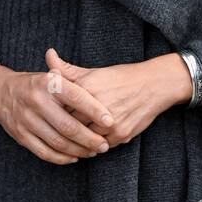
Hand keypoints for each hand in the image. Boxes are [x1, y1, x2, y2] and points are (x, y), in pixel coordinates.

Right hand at [0, 60, 115, 163]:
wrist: (0, 92)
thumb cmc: (36, 84)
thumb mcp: (51, 75)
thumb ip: (73, 79)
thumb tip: (99, 85)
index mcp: (48, 83)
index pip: (76, 97)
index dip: (94, 110)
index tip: (110, 121)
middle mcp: (36, 101)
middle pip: (68, 126)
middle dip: (89, 138)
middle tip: (104, 145)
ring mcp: (26, 120)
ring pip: (57, 142)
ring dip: (78, 150)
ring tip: (93, 152)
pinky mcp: (20, 136)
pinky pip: (44, 152)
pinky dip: (61, 158)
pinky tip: (74, 157)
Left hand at [46, 49, 190, 148]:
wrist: (154, 85)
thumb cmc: (120, 78)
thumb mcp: (93, 72)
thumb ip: (67, 69)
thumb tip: (48, 54)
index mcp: (87, 87)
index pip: (59, 107)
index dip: (52, 113)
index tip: (47, 116)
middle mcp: (98, 104)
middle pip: (70, 125)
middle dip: (63, 129)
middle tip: (54, 133)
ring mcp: (110, 122)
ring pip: (84, 139)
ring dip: (77, 142)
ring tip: (70, 141)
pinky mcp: (121, 134)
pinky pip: (100, 146)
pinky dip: (93, 146)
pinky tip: (88, 143)